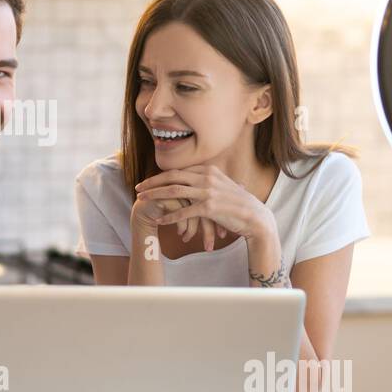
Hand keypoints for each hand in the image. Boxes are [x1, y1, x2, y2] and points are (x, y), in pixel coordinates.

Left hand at [135, 165, 274, 248]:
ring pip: (173, 192)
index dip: (160, 176)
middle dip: (152, 183)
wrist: (254, 216)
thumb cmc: (238, 202)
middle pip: (172, 177)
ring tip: (141, 201)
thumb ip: (208, 178)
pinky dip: (169, 216)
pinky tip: (159, 220)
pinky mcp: (209, 208)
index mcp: (208, 170)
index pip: (178, 170)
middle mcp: (207, 177)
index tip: (148, 181)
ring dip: (154, 196)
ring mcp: (208, 192)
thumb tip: (195, 175)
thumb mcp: (223, 184)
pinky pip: (183, 212)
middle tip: (138, 189)